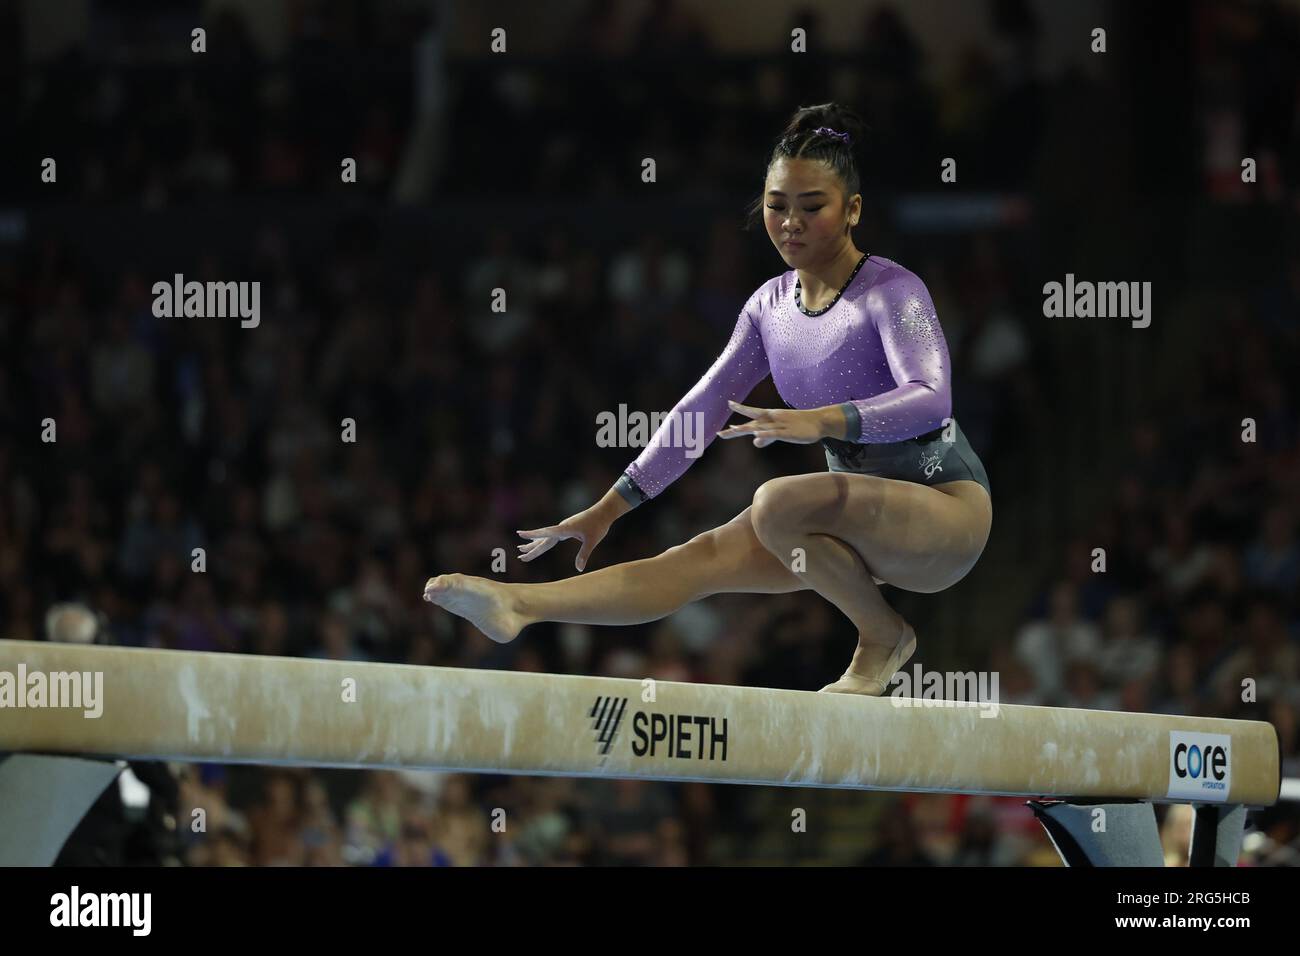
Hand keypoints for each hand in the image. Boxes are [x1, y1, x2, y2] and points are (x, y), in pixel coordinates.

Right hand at [517, 505, 612, 572]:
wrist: (604, 511)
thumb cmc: (599, 525)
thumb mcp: (592, 541)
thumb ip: (584, 554)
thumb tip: (579, 569)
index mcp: (565, 529)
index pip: (545, 533)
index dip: (532, 535)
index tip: (519, 534)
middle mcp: (561, 527)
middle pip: (543, 539)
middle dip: (531, 549)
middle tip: (519, 557)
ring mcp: (563, 528)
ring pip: (545, 537)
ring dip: (534, 544)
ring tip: (520, 549)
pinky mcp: (566, 528)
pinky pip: (551, 536)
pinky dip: (543, 540)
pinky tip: (538, 542)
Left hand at [716, 400, 831, 446]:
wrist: (818, 422)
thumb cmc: (798, 426)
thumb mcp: (780, 432)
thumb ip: (767, 438)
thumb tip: (755, 443)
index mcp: (770, 417)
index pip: (752, 412)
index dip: (741, 408)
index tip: (729, 403)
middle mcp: (772, 419)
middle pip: (751, 424)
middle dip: (736, 430)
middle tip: (720, 434)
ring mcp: (779, 425)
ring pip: (760, 428)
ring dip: (746, 430)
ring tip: (733, 431)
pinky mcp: (787, 433)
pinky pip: (774, 434)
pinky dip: (765, 435)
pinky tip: (756, 436)